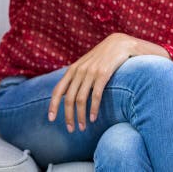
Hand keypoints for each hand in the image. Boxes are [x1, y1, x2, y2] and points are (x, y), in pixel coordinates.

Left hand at [48, 33, 168, 132]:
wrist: (121, 43)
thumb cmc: (103, 57)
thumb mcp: (86, 64)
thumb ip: (77, 77)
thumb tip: (68, 93)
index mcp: (72, 70)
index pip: (58, 90)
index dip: (53, 105)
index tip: (51, 119)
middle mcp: (78, 71)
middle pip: (69, 99)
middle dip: (68, 116)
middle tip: (71, 129)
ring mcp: (90, 72)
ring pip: (81, 99)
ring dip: (80, 116)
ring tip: (82, 127)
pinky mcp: (103, 74)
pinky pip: (95, 95)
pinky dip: (93, 108)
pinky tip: (93, 118)